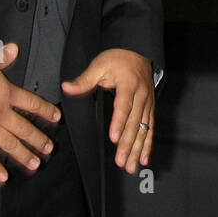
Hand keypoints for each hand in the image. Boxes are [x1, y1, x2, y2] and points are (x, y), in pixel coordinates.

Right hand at [0, 42, 60, 184]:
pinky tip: (3, 177)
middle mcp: (0, 113)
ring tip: (35, 164)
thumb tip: (14, 50)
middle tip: (49, 148)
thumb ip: (2, 57)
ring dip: (24, 155)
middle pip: (25, 128)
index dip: (46, 111)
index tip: (56, 118)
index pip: (32, 104)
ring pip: (10, 145)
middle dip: (39, 139)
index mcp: (6, 93)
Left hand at [62, 48, 153, 174]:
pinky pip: (150, 128)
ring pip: (144, 130)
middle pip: (134, 123)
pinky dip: (148, 144)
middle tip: (122, 161)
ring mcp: (148, 103)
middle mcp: (141, 96)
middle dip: (128, 144)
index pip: (123, 106)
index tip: (114, 137)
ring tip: (132, 166)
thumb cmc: (119, 59)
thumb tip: (67, 87)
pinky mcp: (150, 108)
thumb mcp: (99, 65)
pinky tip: (144, 158)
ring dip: (138, 149)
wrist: (138, 50)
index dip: (119, 122)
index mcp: (128, 85)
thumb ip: (84, 79)